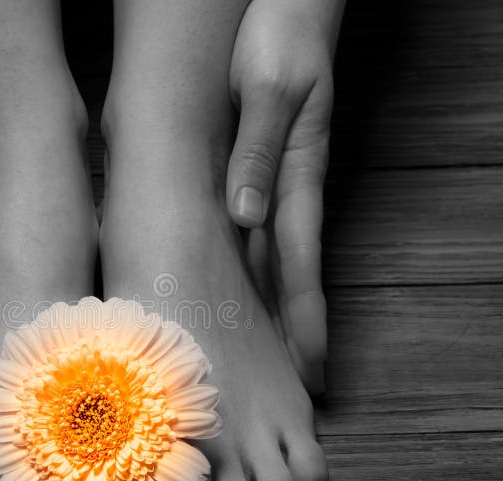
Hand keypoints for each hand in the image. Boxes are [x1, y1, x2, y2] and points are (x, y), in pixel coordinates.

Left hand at [226, 0, 343, 392]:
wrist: (278, 5)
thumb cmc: (281, 38)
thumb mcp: (270, 90)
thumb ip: (257, 151)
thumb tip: (245, 214)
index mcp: (294, 180)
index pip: (300, 267)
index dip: (305, 322)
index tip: (313, 370)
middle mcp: (280, 192)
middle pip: (282, 278)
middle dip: (287, 335)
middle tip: (290, 389)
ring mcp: (264, 184)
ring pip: (259, 262)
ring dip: (260, 313)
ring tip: (257, 362)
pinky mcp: (245, 170)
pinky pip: (236, 231)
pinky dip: (234, 270)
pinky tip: (222, 294)